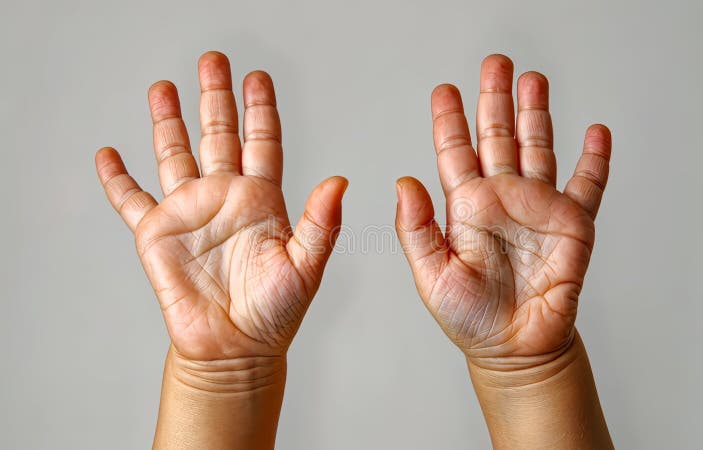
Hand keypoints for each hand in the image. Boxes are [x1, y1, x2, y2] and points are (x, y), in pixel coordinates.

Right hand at [96, 51, 346, 362]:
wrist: (235, 350)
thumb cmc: (275, 313)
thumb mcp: (305, 265)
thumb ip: (321, 223)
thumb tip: (340, 182)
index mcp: (261, 200)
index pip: (261, 142)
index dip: (260, 110)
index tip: (258, 77)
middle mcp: (224, 198)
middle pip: (218, 135)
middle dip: (216, 97)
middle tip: (213, 60)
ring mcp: (189, 213)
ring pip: (175, 154)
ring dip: (169, 121)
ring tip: (164, 87)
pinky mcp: (156, 236)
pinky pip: (131, 200)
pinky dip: (117, 179)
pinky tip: (109, 155)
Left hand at [395, 54, 611, 371]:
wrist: (515, 349)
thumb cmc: (471, 317)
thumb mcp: (432, 276)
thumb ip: (417, 230)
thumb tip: (403, 183)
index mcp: (466, 207)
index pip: (456, 152)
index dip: (450, 120)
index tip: (444, 91)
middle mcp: (503, 199)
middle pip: (498, 137)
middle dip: (496, 99)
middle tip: (495, 63)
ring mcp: (538, 209)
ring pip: (539, 148)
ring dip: (537, 114)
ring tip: (534, 80)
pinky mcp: (573, 226)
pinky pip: (587, 186)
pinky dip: (594, 160)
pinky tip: (595, 132)